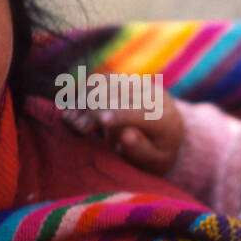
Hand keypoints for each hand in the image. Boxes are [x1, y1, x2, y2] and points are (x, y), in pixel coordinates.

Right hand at [62, 90, 183, 174]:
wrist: (171, 130)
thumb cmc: (158, 152)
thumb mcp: (155, 160)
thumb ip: (141, 150)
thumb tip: (126, 136)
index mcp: (163, 118)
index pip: (139, 111)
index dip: (118, 114)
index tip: (98, 121)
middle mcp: (152, 95)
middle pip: (118, 94)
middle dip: (94, 109)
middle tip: (76, 127)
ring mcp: (138, 84)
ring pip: (106, 82)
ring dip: (84, 98)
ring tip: (69, 118)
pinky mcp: (126, 80)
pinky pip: (102, 79)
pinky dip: (83, 90)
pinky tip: (70, 106)